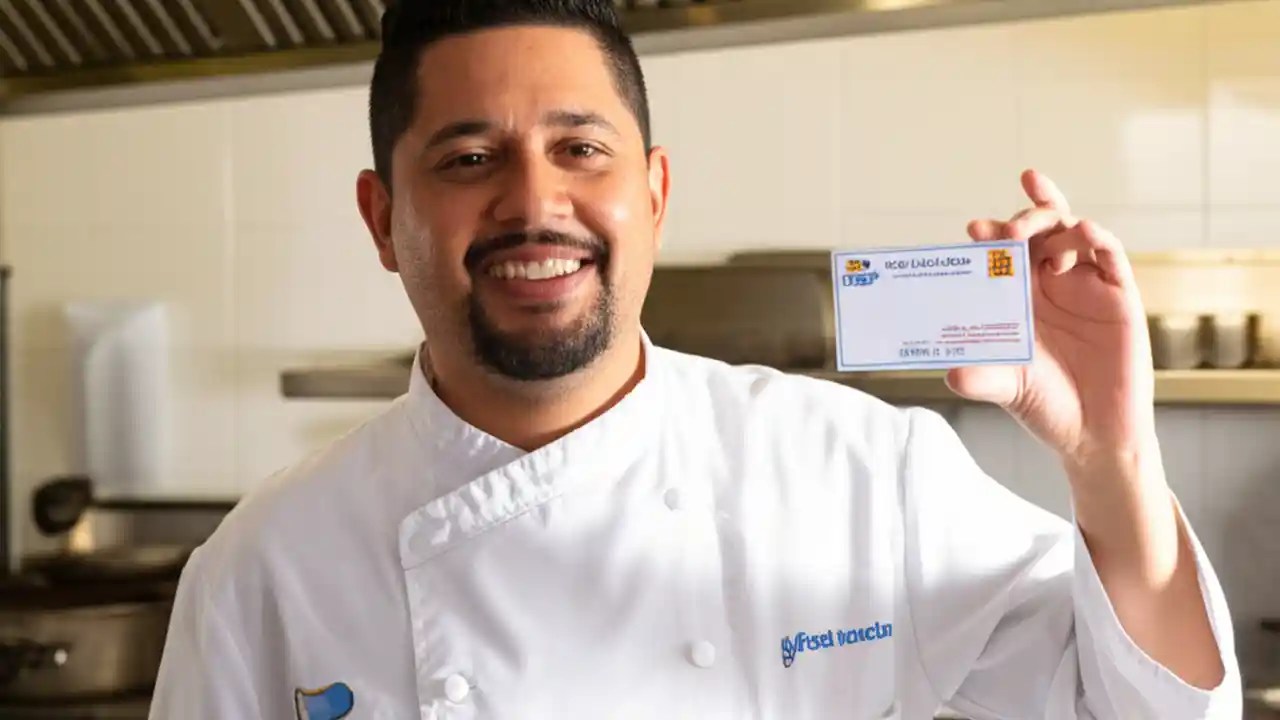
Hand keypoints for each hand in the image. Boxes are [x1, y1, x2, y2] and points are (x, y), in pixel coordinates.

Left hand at [947, 170, 1155, 466]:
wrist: (1093, 435)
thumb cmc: (1046, 404)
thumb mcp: (1007, 387)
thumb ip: (981, 378)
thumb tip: (953, 374)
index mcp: (1018, 297)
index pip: (1003, 253)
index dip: (991, 235)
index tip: (974, 228)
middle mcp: (1051, 285)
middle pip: (1039, 232)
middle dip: (1024, 220)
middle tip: (1008, 230)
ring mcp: (1086, 286)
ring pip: (1073, 233)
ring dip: (1055, 221)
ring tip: (1034, 232)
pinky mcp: (1119, 296)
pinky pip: (1112, 256)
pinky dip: (1098, 237)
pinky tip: (1083, 231)